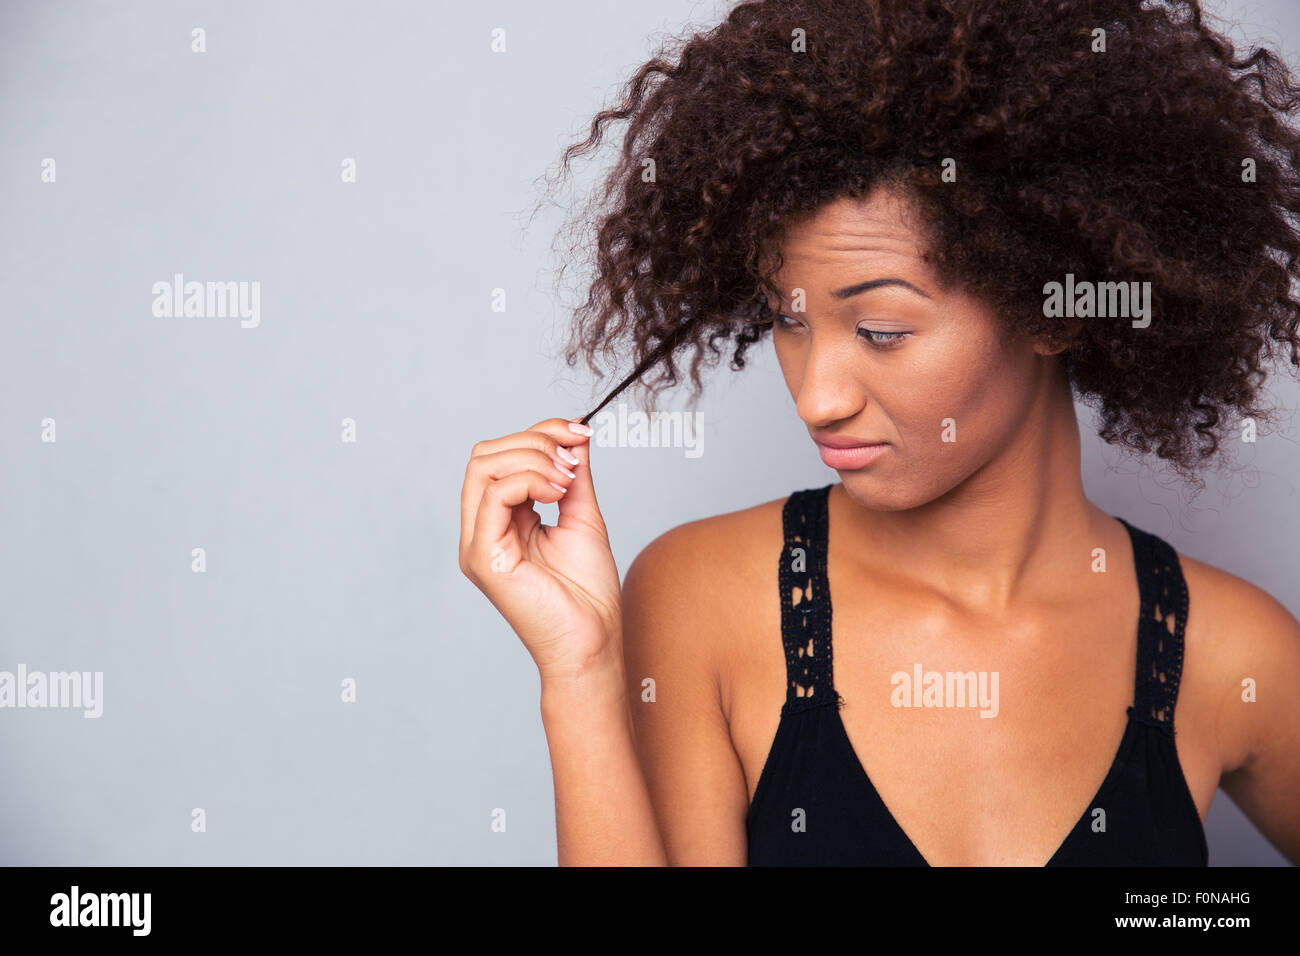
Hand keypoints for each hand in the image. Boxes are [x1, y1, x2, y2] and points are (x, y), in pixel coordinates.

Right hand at [459, 417, 621, 677]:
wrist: (592, 643)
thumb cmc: (588, 594)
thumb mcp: (582, 518)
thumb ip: (574, 477)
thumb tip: (575, 435)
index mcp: (500, 522)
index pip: (500, 457)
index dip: (538, 434)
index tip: (580, 432)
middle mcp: (481, 531)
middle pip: (485, 456)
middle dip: (534, 440)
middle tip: (574, 455)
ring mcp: (477, 544)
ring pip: (484, 468)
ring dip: (533, 458)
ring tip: (568, 477)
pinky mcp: (483, 557)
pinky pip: (494, 495)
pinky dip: (530, 479)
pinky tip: (559, 492)